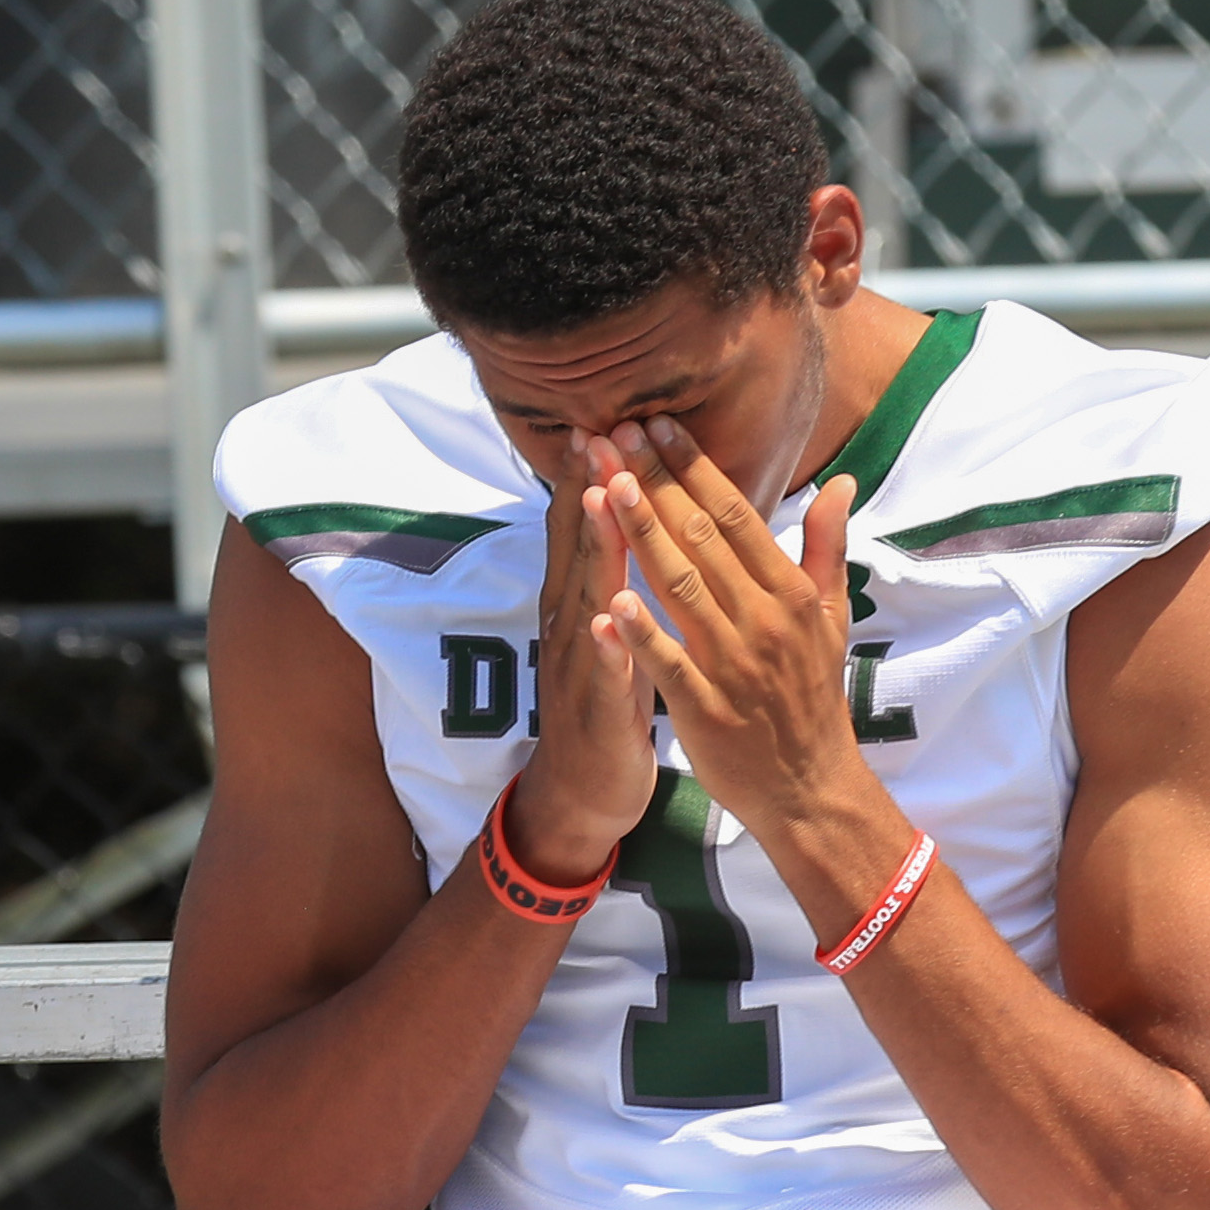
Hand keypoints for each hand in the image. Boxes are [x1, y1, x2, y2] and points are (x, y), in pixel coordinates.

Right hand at [503, 435, 655, 883]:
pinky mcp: (592, 711)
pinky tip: (607, 617)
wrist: (585, 790)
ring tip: (596, 497)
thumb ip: (625, 577)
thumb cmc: (610, 703)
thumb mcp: (618, 632)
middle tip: (596, 428)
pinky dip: (604, 645)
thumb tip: (636, 519)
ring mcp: (578, 665)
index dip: (598, 475)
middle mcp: (572, 622)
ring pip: (583, 597)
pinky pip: (598, 673)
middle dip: (588, 488)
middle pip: (580, 545)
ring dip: (589, 548)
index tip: (612, 418)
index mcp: (586, 601)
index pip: (590, 527)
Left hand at [589, 416, 916, 938]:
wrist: (811, 786)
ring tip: (607, 484)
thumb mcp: (833, 619)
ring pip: (682, 587)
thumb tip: (840, 483)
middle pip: (703, 539)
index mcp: (792, 594)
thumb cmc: (813, 698)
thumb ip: (828, 547)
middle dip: (656, 483)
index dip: (693, 468)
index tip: (656, 424)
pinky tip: (612, 595)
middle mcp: (764, 621)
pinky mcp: (707, 708)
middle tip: (615, 432)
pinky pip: (669, 662)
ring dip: (643, 534)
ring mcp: (734, 665)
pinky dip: (642, 631)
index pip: (737, 516)